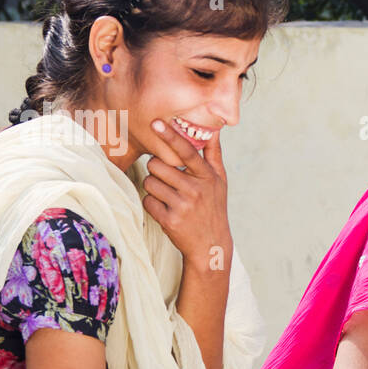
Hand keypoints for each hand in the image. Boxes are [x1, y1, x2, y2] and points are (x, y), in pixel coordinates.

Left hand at [141, 118, 232, 262]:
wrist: (211, 245)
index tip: (156, 123)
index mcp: (207, 177)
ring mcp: (182, 206)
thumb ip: (213, 155)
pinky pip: (147, 201)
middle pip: (157, 165)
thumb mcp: (219, 181)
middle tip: (166, 178)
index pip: (186, 151)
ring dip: (154, 187)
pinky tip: (165, 209)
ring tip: (168, 195)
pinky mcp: (170, 220)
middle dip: (156, 170)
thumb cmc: (213, 208)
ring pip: (149, 183)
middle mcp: (195, 190)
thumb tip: (214, 129)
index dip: (170, 136)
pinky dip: (152, 204)